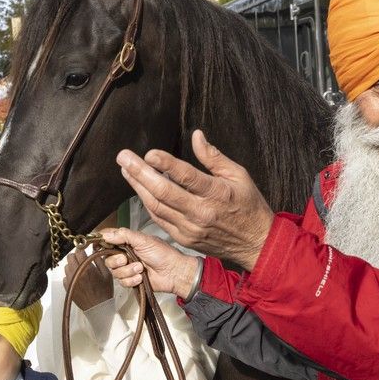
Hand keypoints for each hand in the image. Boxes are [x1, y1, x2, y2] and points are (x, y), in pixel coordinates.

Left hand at [63, 248, 113, 310]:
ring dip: (72, 265)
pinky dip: (70, 275)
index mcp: (87, 268)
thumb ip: (99, 260)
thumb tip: (94, 250)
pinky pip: (65, 276)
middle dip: (76, 256)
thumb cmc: (104, 291)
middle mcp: (76, 273)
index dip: (81, 249)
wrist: (98, 308)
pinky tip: (78, 279)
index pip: (78, 251)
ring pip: (66, 266)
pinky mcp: (67, 287)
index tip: (84, 250)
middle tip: (82, 259)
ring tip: (80, 270)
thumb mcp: (107, 274)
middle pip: (70, 257)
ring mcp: (70, 280)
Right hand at [100, 228, 200, 298]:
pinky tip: (141, 277)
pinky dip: (132, 280)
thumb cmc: (163, 254)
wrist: (173, 272)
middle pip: (107, 259)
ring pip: (115, 272)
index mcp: (127, 242)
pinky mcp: (131, 280)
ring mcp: (128, 268)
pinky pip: (122, 282)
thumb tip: (105, 234)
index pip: (108, 239)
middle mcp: (125, 254)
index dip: (102, 242)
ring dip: (128, 271)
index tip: (101, 244)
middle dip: (116, 261)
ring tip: (141, 268)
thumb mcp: (143, 240)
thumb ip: (124, 235)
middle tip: (126, 259)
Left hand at [115, 129, 274, 270]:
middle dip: (139, 173)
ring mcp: (190, 229)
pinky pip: (159, 220)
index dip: (165, 164)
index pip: (186, 177)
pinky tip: (139, 189)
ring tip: (125, 169)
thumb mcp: (238, 175)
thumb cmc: (249, 205)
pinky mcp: (184, 239)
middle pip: (163, 192)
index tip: (149, 153)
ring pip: (156, 207)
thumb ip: (213, 157)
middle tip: (123, 157)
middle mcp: (200, 213)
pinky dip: (147, 203)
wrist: (255, 243)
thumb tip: (196, 135)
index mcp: (216, 194)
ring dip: (138, 187)